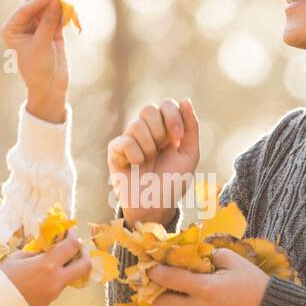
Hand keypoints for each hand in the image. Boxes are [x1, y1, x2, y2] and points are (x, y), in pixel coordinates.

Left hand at [0, 0, 67, 122]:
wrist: (49, 87)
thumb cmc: (38, 68)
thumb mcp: (42, 44)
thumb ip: (48, 21)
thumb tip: (56, 0)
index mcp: (12, 28)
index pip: (25, 9)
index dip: (40, 1)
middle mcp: (22, 25)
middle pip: (36, 4)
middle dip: (49, 1)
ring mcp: (37, 27)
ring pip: (47, 8)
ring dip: (58, 6)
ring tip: (69, 7)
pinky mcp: (50, 30)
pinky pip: (57, 16)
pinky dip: (64, 14)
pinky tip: (70, 13)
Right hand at [0, 229, 90, 305]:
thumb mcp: (17, 256)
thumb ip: (37, 252)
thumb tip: (48, 249)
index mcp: (47, 265)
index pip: (71, 246)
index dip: (73, 235)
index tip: (71, 230)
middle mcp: (55, 280)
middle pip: (84, 266)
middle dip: (84, 253)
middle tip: (77, 246)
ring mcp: (54, 293)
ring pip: (71, 277)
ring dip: (68, 266)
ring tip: (54, 259)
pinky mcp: (49, 302)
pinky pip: (58, 286)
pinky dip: (56, 277)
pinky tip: (42, 273)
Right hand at [106, 98, 199, 227]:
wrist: (156, 206)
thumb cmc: (173, 182)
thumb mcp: (190, 155)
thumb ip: (191, 128)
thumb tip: (186, 100)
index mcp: (165, 129)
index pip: (166, 105)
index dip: (172, 116)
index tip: (177, 138)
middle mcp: (146, 131)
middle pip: (148, 109)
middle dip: (160, 131)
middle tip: (161, 149)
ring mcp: (129, 140)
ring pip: (136, 124)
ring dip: (148, 146)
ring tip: (148, 161)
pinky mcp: (115, 151)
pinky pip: (124, 141)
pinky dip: (135, 155)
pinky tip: (136, 165)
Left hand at [149, 248, 269, 305]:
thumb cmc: (254, 285)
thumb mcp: (235, 261)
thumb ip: (212, 254)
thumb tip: (196, 254)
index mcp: (204, 288)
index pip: (169, 278)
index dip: (155, 272)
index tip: (150, 268)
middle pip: (163, 302)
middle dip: (159, 291)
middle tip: (161, 284)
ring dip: (178, 304)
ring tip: (191, 295)